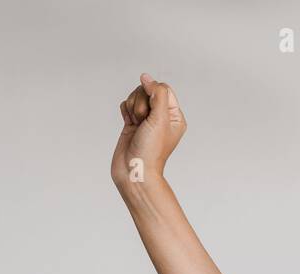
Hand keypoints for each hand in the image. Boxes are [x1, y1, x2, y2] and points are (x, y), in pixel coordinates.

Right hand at [111, 73, 186, 187]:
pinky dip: (125, 112)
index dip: (152, 93)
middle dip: (141, 103)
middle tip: (143, 122)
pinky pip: (126, 104)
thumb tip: (146, 77)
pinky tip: (129, 125)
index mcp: (174, 116)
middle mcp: (161, 116)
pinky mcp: (132, 122)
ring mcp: (146, 119)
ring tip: (136, 125)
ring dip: (132, 108)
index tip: (150, 110)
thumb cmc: (151, 150)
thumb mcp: (160, 119)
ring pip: (135, 96)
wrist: (133, 169)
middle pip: (147, 90)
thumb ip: (157, 94)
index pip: (163, 88)